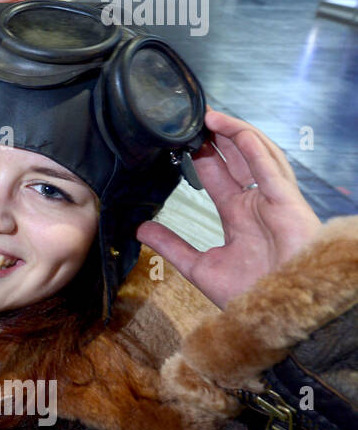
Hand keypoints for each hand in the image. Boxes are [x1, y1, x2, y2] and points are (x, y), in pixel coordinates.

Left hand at [137, 109, 321, 308]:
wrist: (277, 315)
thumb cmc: (250, 296)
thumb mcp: (200, 267)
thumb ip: (172, 246)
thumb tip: (141, 231)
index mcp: (238, 214)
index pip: (217, 174)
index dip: (202, 153)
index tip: (181, 137)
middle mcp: (256, 203)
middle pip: (236, 157)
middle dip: (217, 135)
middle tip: (194, 114)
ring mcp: (273, 201)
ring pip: (256, 155)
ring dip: (234, 133)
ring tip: (210, 114)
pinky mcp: (288, 203)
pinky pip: (271, 169)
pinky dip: (254, 148)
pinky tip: (234, 131)